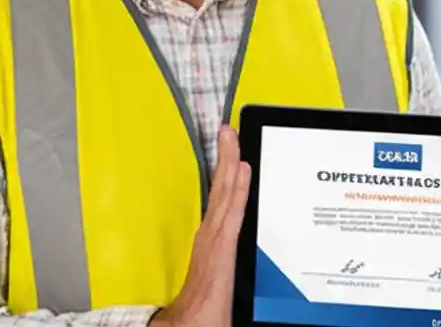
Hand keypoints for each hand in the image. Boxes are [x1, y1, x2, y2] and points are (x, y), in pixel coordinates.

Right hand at [151, 125, 249, 326]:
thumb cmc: (199, 315)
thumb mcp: (209, 286)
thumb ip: (214, 268)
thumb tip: (218, 262)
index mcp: (209, 243)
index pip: (220, 199)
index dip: (225, 172)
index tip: (230, 149)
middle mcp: (212, 238)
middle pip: (222, 190)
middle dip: (226, 158)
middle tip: (229, 131)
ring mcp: (216, 242)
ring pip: (226, 196)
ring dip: (230, 165)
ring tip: (233, 139)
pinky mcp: (221, 251)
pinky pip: (233, 213)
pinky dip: (237, 189)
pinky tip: (242, 171)